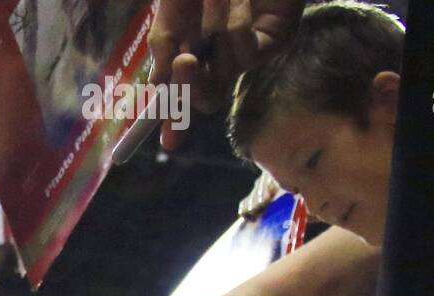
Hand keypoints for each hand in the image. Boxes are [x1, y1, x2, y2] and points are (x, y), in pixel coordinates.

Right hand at [150, 1, 306, 150]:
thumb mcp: (172, 8)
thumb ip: (162, 44)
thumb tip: (156, 86)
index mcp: (195, 45)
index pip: (182, 92)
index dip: (173, 118)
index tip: (167, 144)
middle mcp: (222, 52)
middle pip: (204, 97)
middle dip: (190, 86)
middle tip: (184, 61)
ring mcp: (250, 48)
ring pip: (223, 74)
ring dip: (214, 36)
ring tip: (215, 2)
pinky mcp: (277, 39)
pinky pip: (246, 54)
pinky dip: (237, 29)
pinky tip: (240, 3)